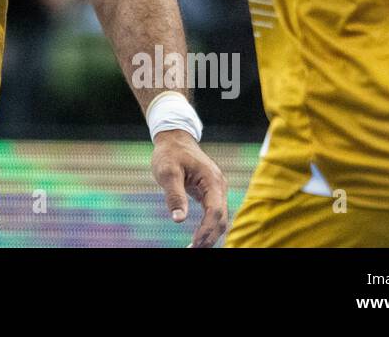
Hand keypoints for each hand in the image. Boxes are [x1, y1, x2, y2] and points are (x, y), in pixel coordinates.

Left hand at [151, 130, 228, 247]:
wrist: (174, 139)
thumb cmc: (170, 153)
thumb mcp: (167, 171)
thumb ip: (174, 195)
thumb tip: (178, 220)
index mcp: (212, 180)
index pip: (215, 211)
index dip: (207, 230)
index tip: (194, 244)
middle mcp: (219, 186)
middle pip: (221, 218)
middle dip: (209, 237)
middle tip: (193, 250)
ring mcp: (216, 189)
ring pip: (219, 218)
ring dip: (210, 234)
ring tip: (195, 247)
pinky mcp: (211, 192)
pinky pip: (214, 213)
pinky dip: (208, 227)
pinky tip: (198, 237)